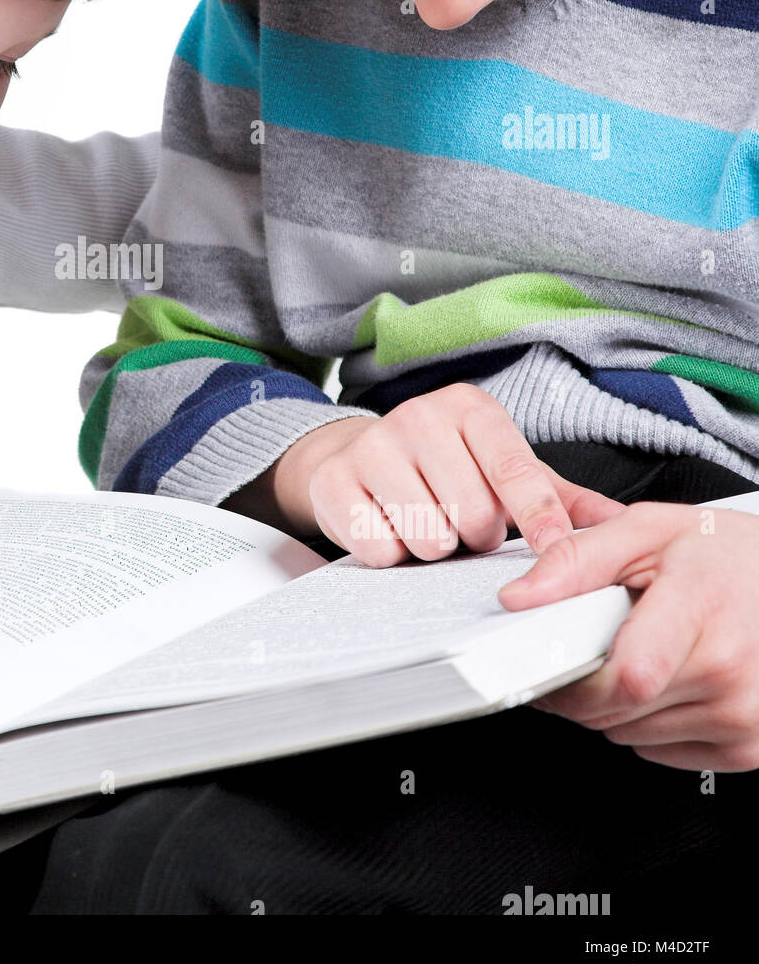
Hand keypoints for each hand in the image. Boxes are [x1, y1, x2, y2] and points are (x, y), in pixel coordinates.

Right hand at [256, 383, 624, 563]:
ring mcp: (372, 445)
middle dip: (474, 537)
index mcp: (470, 409)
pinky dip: (390, 554)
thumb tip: (628, 526)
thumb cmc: (441, 466)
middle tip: (462, 526)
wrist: (354, 455)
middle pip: (472, 514)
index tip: (554, 550)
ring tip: (427, 526)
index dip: (538, 517)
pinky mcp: (334, 480)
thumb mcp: (501, 470)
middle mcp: (419, 417)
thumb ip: (561, 499)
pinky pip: (377, 546)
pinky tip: (388, 531)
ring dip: (433, 548)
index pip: (514, 469)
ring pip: (426, 536)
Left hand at [499, 500, 758, 770]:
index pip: (626, 677)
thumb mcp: (645, 529)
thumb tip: (519, 598)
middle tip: (587, 645)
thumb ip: (574, 560)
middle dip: (580, 686)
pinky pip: (661, 751)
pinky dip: (646, 722)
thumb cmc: (721, 553)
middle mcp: (731, 669)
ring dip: (613, 704)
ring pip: (630, 734)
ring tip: (638, 653)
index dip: (572, 680)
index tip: (546, 663)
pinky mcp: (749, 747)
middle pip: (616, 710)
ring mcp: (746, 715)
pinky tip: (666, 679)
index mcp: (703, 608)